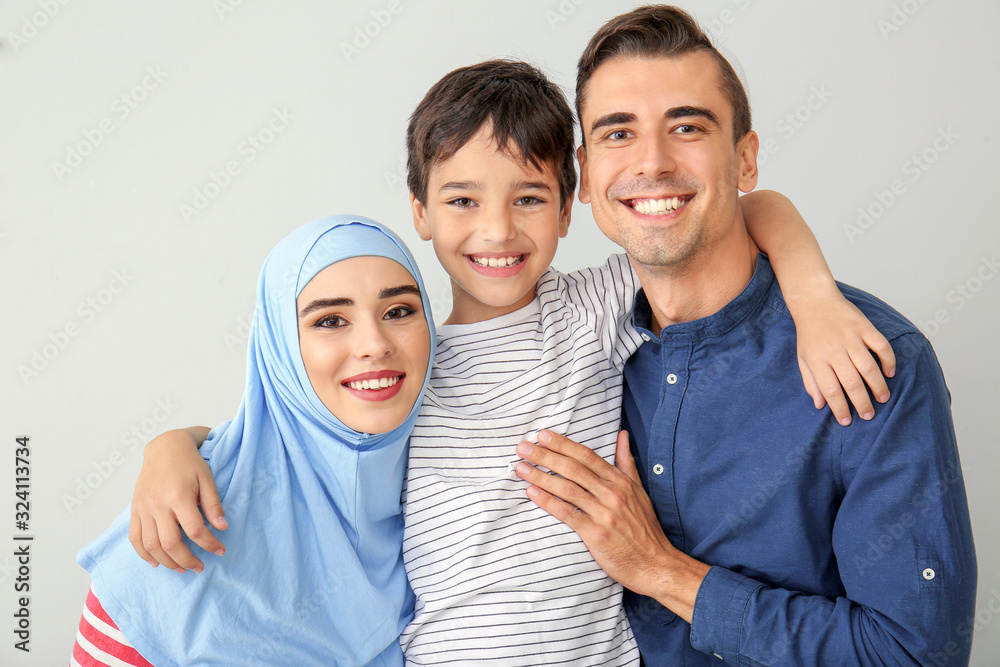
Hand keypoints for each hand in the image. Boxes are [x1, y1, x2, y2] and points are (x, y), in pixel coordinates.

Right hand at [128, 428, 225, 572]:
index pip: (195, 530)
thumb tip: (222, 528)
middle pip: (170, 543)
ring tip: (182, 568)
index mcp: (179, 496)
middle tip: (200, 567)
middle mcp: (158, 505)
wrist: (164, 448)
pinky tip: (155, 562)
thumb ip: (213, 504)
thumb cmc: (189, 463)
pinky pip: (134, 538)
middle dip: (187, 560)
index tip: (220, 550)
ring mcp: (143, 508)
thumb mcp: (207, 479)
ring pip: (151, 545)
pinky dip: (143, 554)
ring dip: (166, 562)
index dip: (209, 544)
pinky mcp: (135, 510)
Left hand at [514, 430, 707, 621]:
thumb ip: (626, 462)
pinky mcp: (596, 534)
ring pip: (567, 488)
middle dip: (545, 455)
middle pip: (573, 468)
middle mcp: (612, 493)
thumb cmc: (645, 528)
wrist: (656, 564)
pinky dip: (547, 501)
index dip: (562, 443)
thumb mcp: (639, 490)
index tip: (542, 435)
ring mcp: (604, 513)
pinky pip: (567, 513)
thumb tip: (622, 434)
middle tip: (523, 447)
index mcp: (620, 481)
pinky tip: (531, 493)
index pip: (586, 455)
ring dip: (540, 476)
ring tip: (520, 468)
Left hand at [793, 294, 895, 425]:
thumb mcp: (803, 358)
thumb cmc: (809, 333)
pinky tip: (889, 372)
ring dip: (877, 385)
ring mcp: (850, 337)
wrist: (814, 301)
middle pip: (851, 382)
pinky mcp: (864, 327)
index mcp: (817, 359)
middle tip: (868, 415)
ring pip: (868, 367)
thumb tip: (820, 405)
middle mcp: (834, 349)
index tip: (846, 421)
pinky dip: (888, 360)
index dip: (839, 408)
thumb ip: (811, 381)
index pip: (830, 390)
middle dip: (861, 402)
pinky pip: (881, 346)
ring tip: (882, 398)